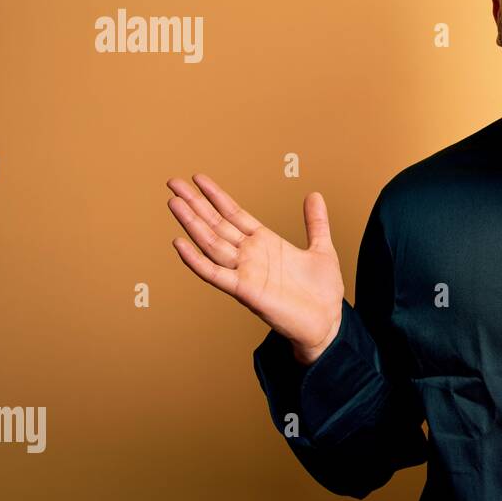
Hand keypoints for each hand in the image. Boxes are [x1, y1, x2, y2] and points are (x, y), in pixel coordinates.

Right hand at [165, 174, 344, 364]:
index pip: (234, 214)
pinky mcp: (245, 291)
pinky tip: (179, 244)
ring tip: (174, 203)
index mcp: (266, 243)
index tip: (198, 178)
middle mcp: (251, 255)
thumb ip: (316, 222)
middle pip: (217, 224)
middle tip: (173, 182)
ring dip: (192, 223)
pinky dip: (196, 260)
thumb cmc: (322, 291)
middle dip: (195, 203)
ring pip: (212, 243)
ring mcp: (246, 272)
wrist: (328, 322)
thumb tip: (315, 194)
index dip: (216, 196)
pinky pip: (215, 274)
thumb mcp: (322, 249)